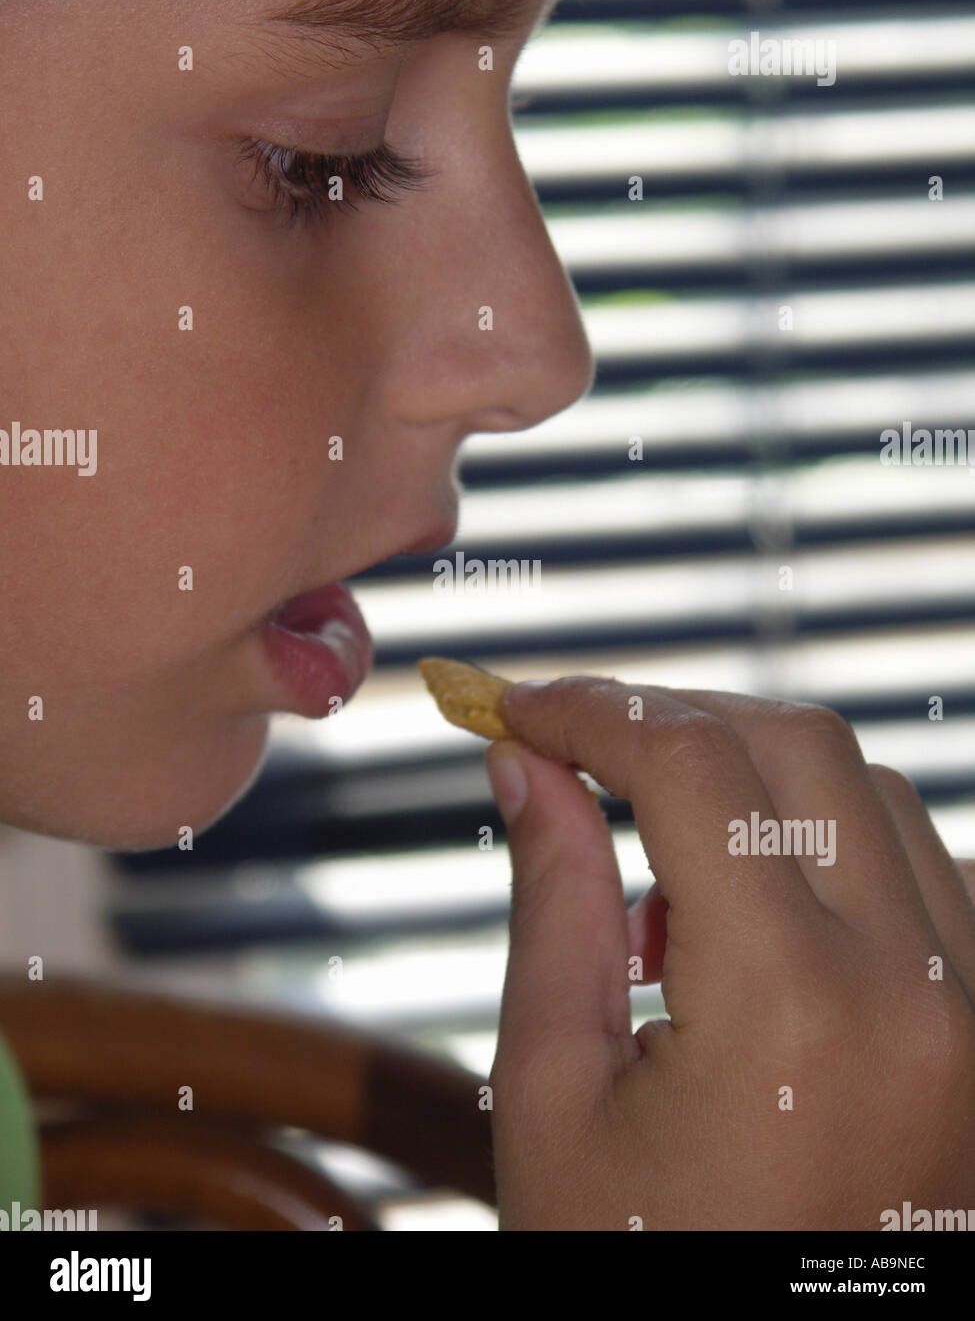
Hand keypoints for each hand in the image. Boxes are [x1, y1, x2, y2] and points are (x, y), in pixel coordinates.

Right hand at [484, 679, 974, 1229]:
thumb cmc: (641, 1268)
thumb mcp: (557, 1098)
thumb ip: (551, 906)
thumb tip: (528, 767)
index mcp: (793, 1007)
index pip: (692, 766)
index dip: (593, 709)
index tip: (521, 705)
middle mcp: (918, 989)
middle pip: (798, 746)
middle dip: (674, 723)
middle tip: (581, 754)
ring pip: (870, 794)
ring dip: (754, 784)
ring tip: (661, 890)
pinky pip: (920, 870)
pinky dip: (826, 846)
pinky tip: (751, 924)